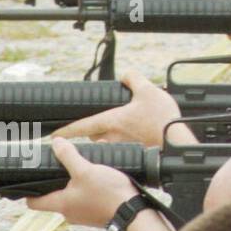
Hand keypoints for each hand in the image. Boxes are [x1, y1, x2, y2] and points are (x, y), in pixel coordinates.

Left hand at [26, 137, 139, 227]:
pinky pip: (89, 199)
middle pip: (56, 197)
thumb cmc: (108, 194)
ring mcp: (84, 215)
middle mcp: (70, 213)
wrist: (133, 212)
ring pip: (74, 197)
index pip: (33, 202)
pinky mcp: (98, 214)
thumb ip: (69, 156)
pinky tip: (103, 177)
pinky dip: (92, 188)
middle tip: (66, 167)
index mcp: (61, 204)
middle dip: (61, 181)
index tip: (31, 181)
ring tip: (90, 168)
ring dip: (79, 183)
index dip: (29, 191)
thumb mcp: (86, 170)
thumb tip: (56, 143)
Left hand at [53, 72, 181, 146]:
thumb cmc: (161, 119)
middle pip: (94, 136)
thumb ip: (134, 79)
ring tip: (119, 133)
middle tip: (96, 127)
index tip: (53, 136)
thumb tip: (126, 75)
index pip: (81, 126)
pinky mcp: (134, 155)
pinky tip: (134, 143)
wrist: (177, 143)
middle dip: (93, 133)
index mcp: (110, 121)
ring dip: (108, 140)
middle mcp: (112, 137)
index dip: (65, 130)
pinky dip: (122, 147)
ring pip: (107, 144)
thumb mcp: (148, 90)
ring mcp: (122, 148)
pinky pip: (121, 151)